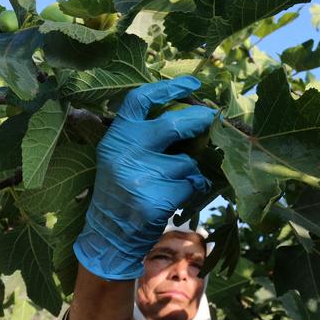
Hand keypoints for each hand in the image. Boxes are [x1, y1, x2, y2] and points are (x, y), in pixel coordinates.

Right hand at [74, 76, 216, 279]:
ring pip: (187, 162)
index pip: (141, 100)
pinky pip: (190, 185)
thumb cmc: (121, 192)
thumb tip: (188, 114)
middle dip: (199, 120)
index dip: (168, 88)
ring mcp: (141, 175)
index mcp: (116, 136)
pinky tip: (178, 198)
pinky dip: (192, 190)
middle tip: (211, 118)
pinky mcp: (156, 199)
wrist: (108, 235)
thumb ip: (143, 137)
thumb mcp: (119, 157)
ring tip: (176, 183)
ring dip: (191, 172)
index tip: (193, 84)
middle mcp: (126, 152)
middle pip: (173, 124)